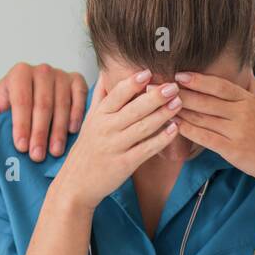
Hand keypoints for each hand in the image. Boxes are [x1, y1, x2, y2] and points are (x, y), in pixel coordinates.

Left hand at [0, 62, 88, 161]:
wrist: (34, 91)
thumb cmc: (12, 101)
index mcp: (20, 73)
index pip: (21, 101)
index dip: (20, 124)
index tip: (20, 147)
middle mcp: (42, 70)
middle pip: (42, 104)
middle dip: (39, 132)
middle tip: (36, 156)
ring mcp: (61, 74)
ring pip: (61, 104)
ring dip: (58, 130)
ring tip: (54, 151)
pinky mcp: (77, 80)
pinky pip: (79, 96)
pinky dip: (77, 113)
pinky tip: (72, 131)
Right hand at [52, 68, 181, 210]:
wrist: (76, 183)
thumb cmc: (86, 149)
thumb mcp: (89, 119)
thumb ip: (100, 95)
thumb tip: (106, 70)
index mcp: (98, 116)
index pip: (116, 95)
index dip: (132, 83)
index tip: (148, 72)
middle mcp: (105, 129)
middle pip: (133, 109)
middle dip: (155, 96)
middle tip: (173, 86)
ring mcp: (115, 147)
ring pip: (143, 127)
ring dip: (162, 114)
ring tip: (178, 102)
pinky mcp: (125, 164)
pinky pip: (147, 149)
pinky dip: (161, 139)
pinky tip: (174, 129)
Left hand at [172, 70, 254, 188]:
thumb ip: (250, 84)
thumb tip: (243, 64)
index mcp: (248, 100)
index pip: (220, 86)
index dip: (198, 80)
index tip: (179, 75)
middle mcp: (243, 114)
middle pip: (206, 101)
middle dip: (180, 94)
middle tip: (160, 89)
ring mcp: (237, 132)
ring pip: (202, 119)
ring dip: (179, 111)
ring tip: (161, 105)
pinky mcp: (232, 150)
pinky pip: (204, 137)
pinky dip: (187, 130)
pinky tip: (174, 125)